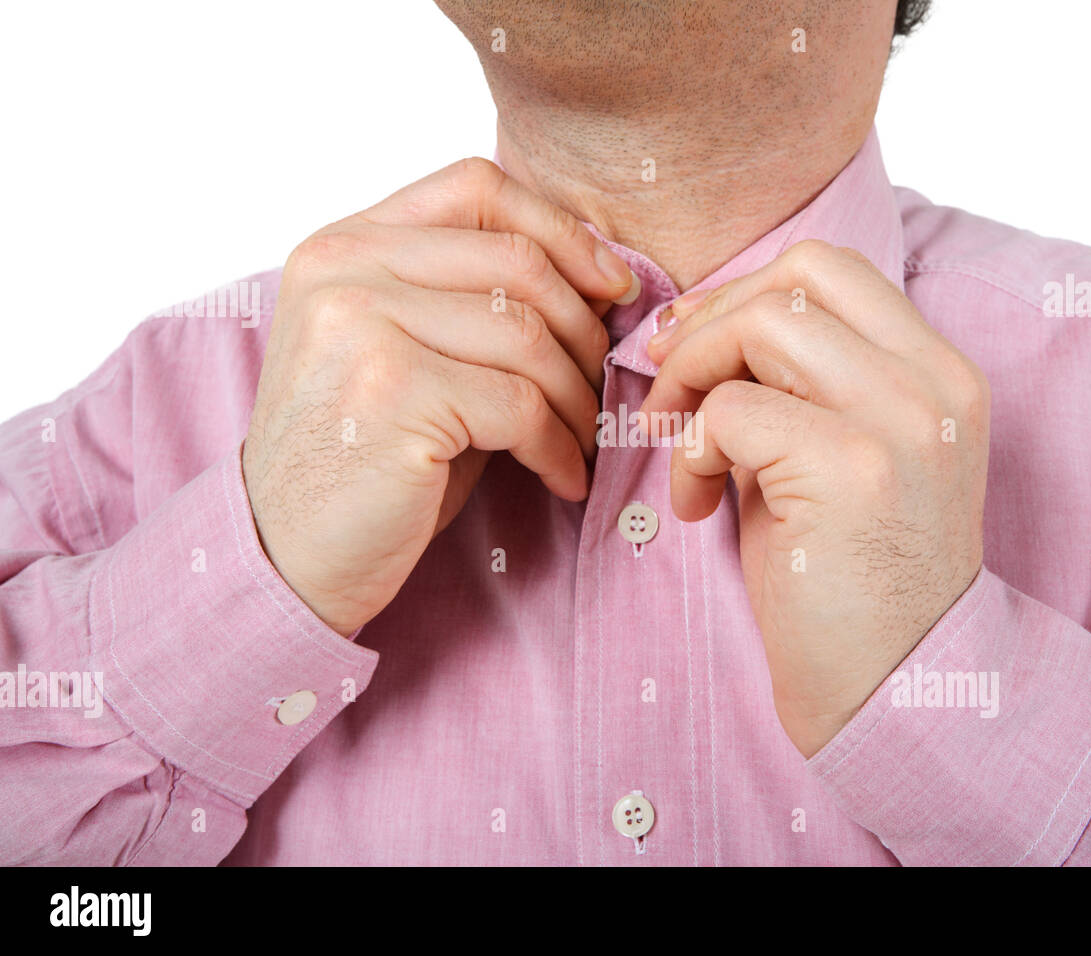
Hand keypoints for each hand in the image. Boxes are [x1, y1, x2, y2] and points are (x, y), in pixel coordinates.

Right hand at [243, 158, 635, 634]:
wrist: (283, 553)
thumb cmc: (364, 456)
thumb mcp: (404, 352)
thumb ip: (469, 299)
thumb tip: (602, 280)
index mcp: (344, 244)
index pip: (475, 188)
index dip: (561, 231)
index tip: (610, 286)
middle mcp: (343, 268)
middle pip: (516, 262)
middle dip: (583, 330)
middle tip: (600, 386)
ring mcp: (361, 324)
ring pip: (527, 335)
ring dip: (576, 397)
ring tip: (583, 438)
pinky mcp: (391, 391)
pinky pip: (521, 405)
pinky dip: (559, 447)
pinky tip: (563, 476)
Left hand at [642, 239, 989, 757]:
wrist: (890, 687)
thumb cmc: (845, 578)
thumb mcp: (835, 457)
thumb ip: (791, 386)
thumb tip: (694, 325)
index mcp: (939, 372)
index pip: (832, 271)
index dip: (744, 291)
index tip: (691, 341)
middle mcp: (936, 383)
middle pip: (799, 276)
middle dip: (711, 320)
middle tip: (667, 383)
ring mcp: (903, 421)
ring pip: (766, 323)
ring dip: (694, 375)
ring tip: (678, 443)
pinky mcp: (855, 469)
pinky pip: (731, 411)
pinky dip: (692, 450)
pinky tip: (698, 506)